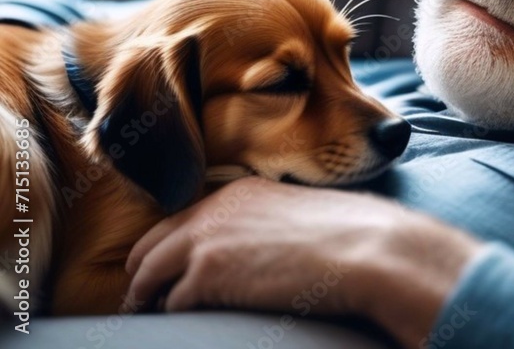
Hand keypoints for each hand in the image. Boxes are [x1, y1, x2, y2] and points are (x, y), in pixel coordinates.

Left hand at [124, 176, 483, 346]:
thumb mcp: (300, 215)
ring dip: (148, 297)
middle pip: (153, 242)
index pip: (184, 218)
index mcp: (240, 191)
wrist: (369, 249)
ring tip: (148, 316)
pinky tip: (183, 324)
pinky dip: (174, 314)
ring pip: (150, 273)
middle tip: (141, 298)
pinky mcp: (208, 274)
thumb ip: (270, 223)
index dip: (171, 247)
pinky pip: (173, 301)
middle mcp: (216, 208)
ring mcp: (208, 239)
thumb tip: (267, 249)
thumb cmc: (353, 236)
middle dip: (144, 271)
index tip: (167, 268)